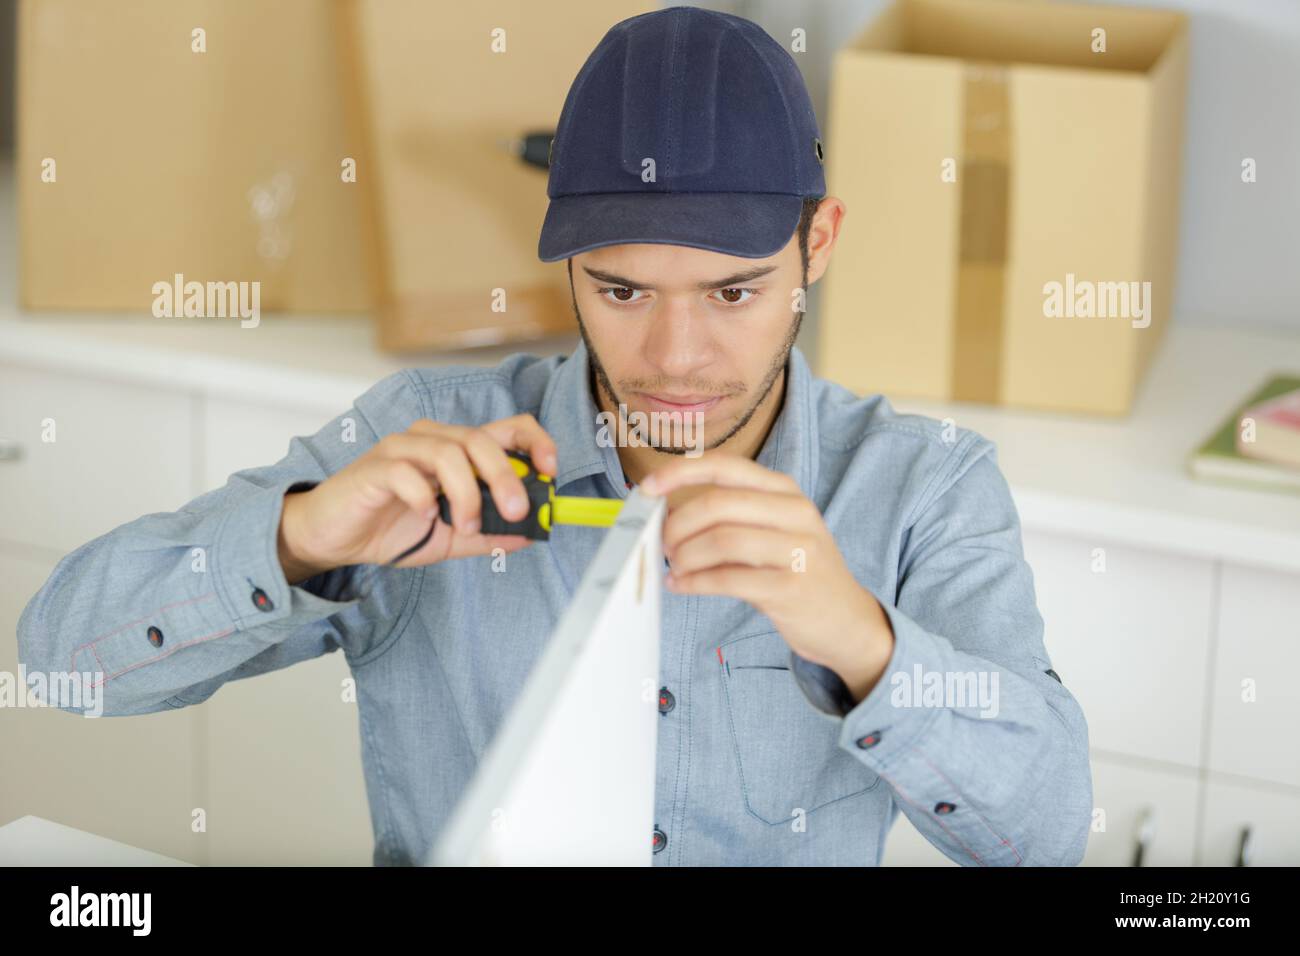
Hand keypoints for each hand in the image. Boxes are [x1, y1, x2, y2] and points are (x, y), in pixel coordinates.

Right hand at [277, 414, 557, 583]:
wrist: (333, 537)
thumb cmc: (389, 526)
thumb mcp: (451, 537)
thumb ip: (488, 533)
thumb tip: (531, 534)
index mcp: (456, 450)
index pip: (505, 428)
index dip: (535, 442)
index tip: (550, 470)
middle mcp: (432, 440)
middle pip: (480, 439)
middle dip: (505, 476)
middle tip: (516, 511)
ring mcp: (401, 450)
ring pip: (448, 452)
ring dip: (468, 492)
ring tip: (466, 524)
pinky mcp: (374, 468)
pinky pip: (405, 471)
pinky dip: (423, 494)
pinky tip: (426, 515)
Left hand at [642, 455, 893, 700]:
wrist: (847, 620)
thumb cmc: (797, 571)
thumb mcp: (774, 530)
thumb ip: (731, 516)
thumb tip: (667, 512)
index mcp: (785, 491)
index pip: (726, 466)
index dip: (681, 472)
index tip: (648, 487)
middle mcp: (795, 512)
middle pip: (718, 504)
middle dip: (678, 524)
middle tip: (663, 543)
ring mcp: (797, 550)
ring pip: (721, 540)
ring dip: (685, 555)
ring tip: (674, 568)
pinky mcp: (790, 588)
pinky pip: (728, 579)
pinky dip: (694, 582)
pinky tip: (682, 586)